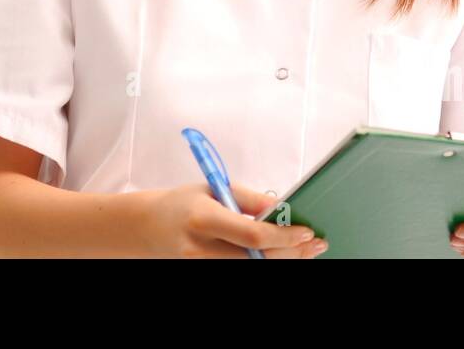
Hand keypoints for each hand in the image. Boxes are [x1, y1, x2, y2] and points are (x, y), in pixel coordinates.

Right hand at [135, 182, 326, 257]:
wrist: (147, 228)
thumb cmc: (183, 203)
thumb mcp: (212, 189)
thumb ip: (248, 199)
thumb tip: (281, 207)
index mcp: (203, 218)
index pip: (252, 236)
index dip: (284, 237)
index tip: (306, 231)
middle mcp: (201, 249)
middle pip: (257, 260)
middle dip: (292, 252)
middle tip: (316, 243)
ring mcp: (201, 267)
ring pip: (252, 270)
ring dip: (284, 261)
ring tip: (306, 251)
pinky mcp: (205, 274)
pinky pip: (242, 272)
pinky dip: (266, 264)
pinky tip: (283, 257)